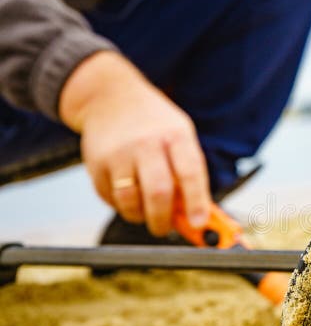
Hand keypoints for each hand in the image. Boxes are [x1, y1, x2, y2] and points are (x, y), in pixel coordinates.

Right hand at [59, 51, 210, 235]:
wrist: (110, 97)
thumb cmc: (155, 123)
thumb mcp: (181, 136)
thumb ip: (191, 173)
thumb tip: (199, 215)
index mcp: (175, 135)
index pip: (190, 173)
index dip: (196, 202)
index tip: (199, 223)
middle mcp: (146, 143)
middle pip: (158, 192)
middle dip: (164, 220)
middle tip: (165, 228)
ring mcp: (118, 153)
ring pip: (130, 201)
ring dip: (140, 217)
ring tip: (146, 213)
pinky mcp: (96, 164)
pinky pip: (109, 198)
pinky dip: (121, 206)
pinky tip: (128, 198)